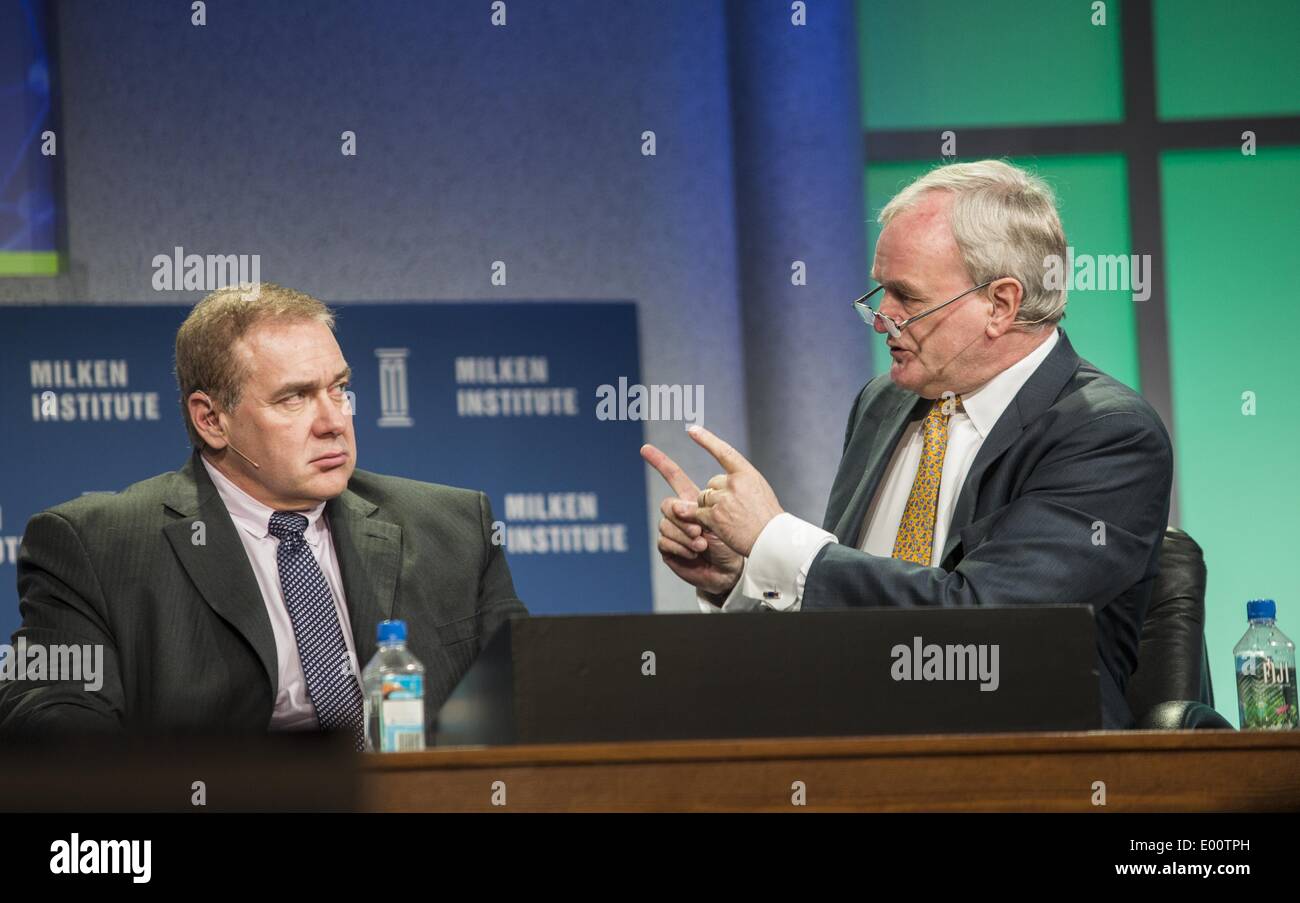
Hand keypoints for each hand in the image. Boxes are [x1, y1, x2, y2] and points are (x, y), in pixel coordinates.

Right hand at [640, 442, 743, 597]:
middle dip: (681, 518)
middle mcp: (680, 514)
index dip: (659, 462)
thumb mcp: (719, 518)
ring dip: (683, 535)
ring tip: (702, 545)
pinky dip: (679, 547)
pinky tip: (693, 553)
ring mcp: (672, 531)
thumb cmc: (731, 541)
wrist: (731, 568)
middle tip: (700, 530)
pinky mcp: (668, 549)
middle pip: (667, 504)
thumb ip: (697, 509)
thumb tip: (677, 507)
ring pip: (664, 524)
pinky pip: (663, 541)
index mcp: (693, 500)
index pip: (673, 476)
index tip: (645, 449)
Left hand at [680, 425, 782, 556]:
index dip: (707, 440)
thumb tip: (718, 483)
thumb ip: (740, 482)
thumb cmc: (768, 518)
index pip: (724, 452)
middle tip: (731, 511)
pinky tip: (715, 526)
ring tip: (728, 520)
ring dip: (709, 509)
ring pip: (703, 499)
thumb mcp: (759, 490)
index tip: (692, 430)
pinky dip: (701, 520)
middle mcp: (733, 483)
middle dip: (715, 496)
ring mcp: (722, 500)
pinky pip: (698, 513)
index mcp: (746, 474)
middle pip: (710, 485)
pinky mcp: (713, 516)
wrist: (771, 540)